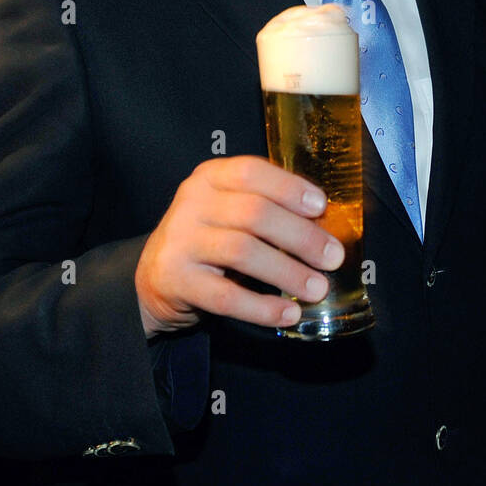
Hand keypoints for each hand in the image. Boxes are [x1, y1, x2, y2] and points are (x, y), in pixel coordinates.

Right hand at [135, 155, 344, 336]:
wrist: (153, 278)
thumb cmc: (208, 238)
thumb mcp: (229, 211)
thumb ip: (267, 207)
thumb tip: (324, 225)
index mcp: (211, 177)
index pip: (252, 172)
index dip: (289, 188)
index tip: (321, 208)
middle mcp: (192, 203)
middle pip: (255, 213)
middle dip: (301, 236)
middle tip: (333, 257)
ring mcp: (180, 241)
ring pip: (243, 252)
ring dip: (287, 272)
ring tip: (317, 288)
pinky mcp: (175, 280)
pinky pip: (226, 296)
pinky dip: (262, 307)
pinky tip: (288, 313)